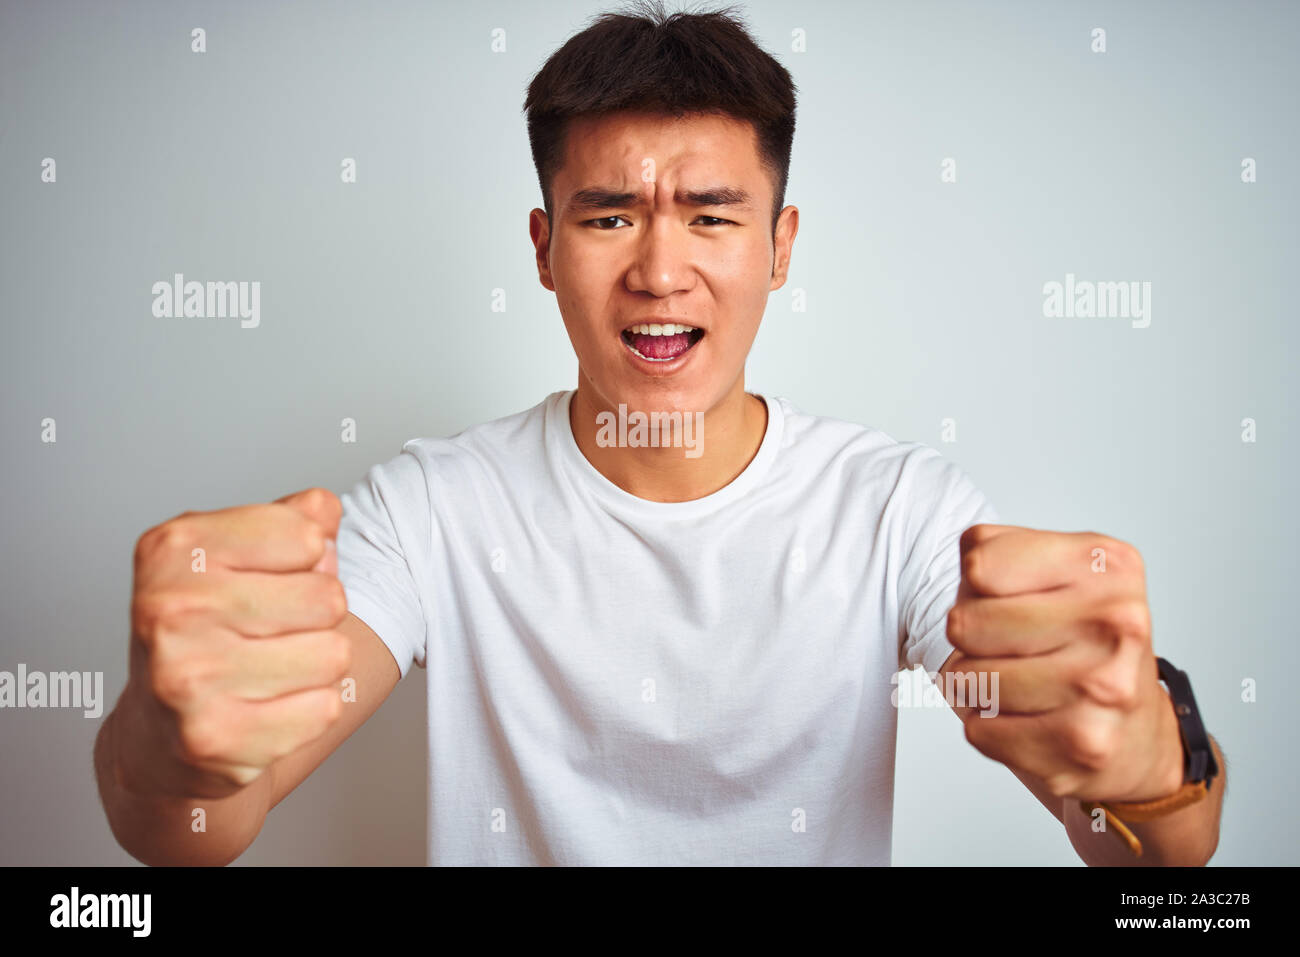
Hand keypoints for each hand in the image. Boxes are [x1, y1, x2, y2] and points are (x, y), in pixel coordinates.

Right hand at [118, 487, 351, 797]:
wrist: (157, 733)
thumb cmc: (207, 630)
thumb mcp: (236, 556)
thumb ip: (291, 520)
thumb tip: (324, 509)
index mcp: (173, 550)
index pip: (307, 535)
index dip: (308, 558)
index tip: (271, 578)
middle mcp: (170, 611)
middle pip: (329, 598)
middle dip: (317, 616)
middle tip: (271, 632)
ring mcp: (187, 678)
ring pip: (333, 655)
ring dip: (316, 665)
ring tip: (270, 669)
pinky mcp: (214, 737)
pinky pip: (324, 708)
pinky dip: (308, 710)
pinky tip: (266, 707)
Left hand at [942, 524, 1183, 803]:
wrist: (1140, 735)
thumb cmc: (1082, 643)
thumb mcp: (1053, 572)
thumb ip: (994, 548)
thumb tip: (971, 568)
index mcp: (1107, 566)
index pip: (978, 567)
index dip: (975, 586)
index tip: (1008, 598)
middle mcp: (1117, 622)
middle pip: (964, 624)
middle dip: (970, 638)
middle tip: (1011, 647)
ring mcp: (1104, 686)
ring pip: (967, 679)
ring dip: (976, 685)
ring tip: (1019, 683)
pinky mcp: (1085, 743)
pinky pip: (980, 730)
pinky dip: (989, 726)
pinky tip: (1028, 719)